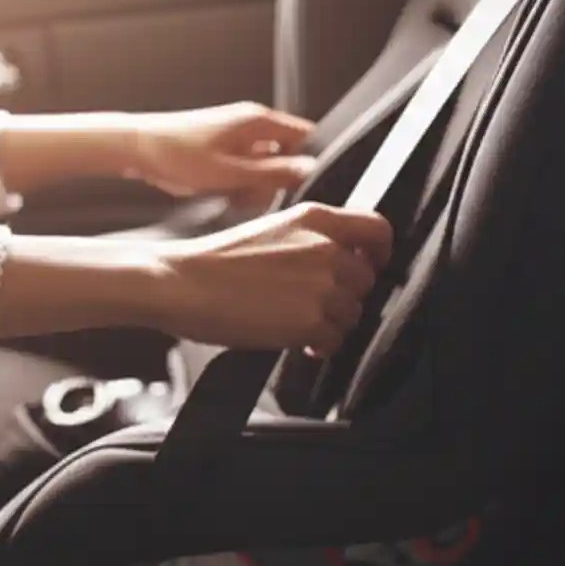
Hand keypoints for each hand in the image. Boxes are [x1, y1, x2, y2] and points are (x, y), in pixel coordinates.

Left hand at [133, 102, 317, 205]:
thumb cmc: (178, 154)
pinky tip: (223, 195)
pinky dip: (238, 186)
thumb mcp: (231, 172)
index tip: (291, 186)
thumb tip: (308, 169)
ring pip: (263, 168)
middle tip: (252, 197)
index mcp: (258, 121)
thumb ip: (273, 173)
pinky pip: (244, 171)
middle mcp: (251, 126)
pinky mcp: (223, 151)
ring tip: (232, 197)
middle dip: (273, 183)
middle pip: (285, 157)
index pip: (304, 136)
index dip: (304, 163)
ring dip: (254, 188)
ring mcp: (237, 138)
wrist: (138, 149)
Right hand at [152, 203, 392, 356]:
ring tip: (302, 324)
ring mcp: (321, 285)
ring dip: (333, 323)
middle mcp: (326, 248)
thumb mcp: (274, 229)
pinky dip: (321, 346)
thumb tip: (343, 260)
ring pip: (353, 313)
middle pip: (366, 279)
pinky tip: (300, 342)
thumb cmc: (218, 261)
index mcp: (316, 218)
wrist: (183, 283)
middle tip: (318, 306)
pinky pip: (336, 340)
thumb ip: (314, 239)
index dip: (381, 252)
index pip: (378, 228)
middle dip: (346, 296)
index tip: (373, 264)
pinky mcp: (310, 321)